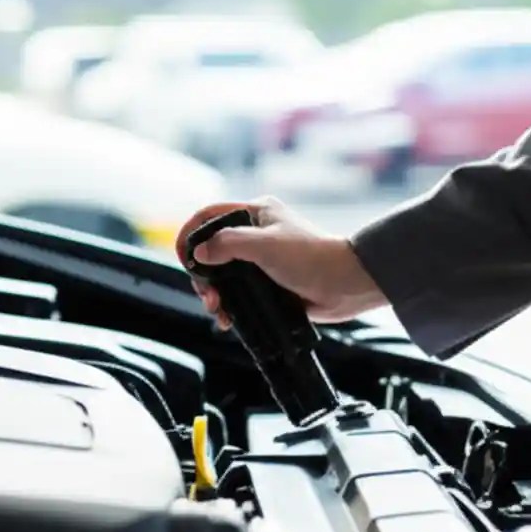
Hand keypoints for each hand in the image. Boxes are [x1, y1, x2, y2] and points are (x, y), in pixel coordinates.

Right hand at [174, 196, 387, 328]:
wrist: (346, 286)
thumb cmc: (312, 258)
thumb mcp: (264, 245)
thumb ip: (228, 244)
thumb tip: (199, 254)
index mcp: (255, 213)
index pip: (209, 215)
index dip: (190, 233)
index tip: (184, 257)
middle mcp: (255, 234)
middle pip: (211, 249)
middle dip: (202, 273)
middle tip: (207, 293)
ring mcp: (261, 260)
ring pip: (222, 274)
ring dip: (213, 293)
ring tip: (218, 309)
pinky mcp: (267, 284)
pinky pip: (237, 293)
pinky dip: (229, 306)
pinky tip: (228, 318)